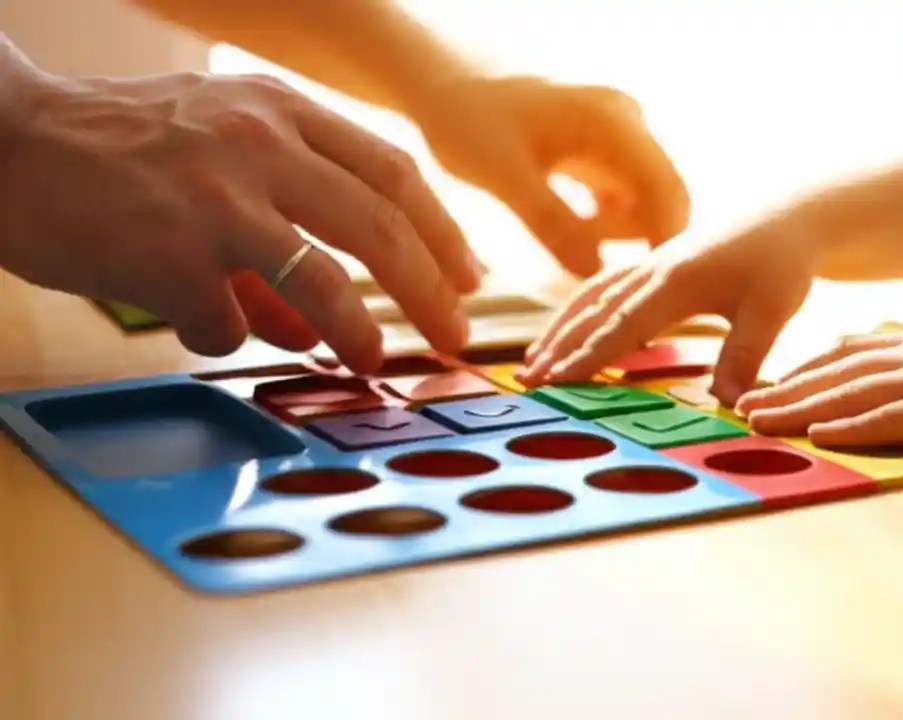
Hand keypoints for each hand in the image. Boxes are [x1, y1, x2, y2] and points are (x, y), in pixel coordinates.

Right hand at [0, 39, 480, 372]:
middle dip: (431, 293)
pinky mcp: (168, 256)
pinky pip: (229, 324)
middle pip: (381, 228)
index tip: (468, 279)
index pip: (392, 173)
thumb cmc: (117, 150)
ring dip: (359, 334)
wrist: (4, 142)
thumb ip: (282, 216)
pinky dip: (229, 335)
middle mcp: (258, 146)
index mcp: (277, 111)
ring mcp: (215, 200)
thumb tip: (320, 324)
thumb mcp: (213, 147)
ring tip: (372, 364)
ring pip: (325, 284)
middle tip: (455, 337)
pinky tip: (206, 324)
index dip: (442, 233)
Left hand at [411, 76, 688, 276]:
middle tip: (600, 279)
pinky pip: (620, 198)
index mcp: (613, 122)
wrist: (440, 82)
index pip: (666, 190)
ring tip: (568, 248)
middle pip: (663, 199)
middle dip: (642, 242)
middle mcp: (627, 125)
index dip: (664, 241)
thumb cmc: (465, 118)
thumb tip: (593, 273)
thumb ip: (550, 222)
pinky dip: (604, 225)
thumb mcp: (503, 175)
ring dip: (617, 235)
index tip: (643, 287)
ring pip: (642, 202)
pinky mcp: (599, 153)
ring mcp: (616, 138)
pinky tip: (569, 237)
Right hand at [519, 215, 818, 402]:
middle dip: (558, 347)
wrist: (790, 216)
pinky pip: (607, 286)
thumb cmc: (784, 262)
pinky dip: (582, 309)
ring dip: (560, 327)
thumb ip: (745, 356)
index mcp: (677, 281)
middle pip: (594, 311)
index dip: (586, 356)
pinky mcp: (657, 262)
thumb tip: (728, 406)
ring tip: (533, 359)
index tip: (555, 381)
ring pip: (593, 296)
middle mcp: (655, 269)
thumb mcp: (773, 310)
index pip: (621, 326)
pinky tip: (572, 330)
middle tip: (525, 380)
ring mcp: (653, 263)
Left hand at [736, 328, 902, 452]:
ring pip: (847, 395)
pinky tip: (819, 437)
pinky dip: (850, 428)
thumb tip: (891, 353)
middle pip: (832, 374)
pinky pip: (888, 420)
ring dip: (799, 411)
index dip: (801, 370)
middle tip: (740, 409)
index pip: (843, 353)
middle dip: (782, 391)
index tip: (768, 384)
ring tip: (759, 425)